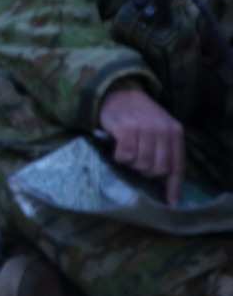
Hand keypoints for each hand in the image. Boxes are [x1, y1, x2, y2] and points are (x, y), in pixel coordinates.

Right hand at [99, 85, 185, 205]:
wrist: (119, 93)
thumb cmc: (139, 116)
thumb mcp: (159, 130)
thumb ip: (164, 150)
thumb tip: (163, 180)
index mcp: (174, 132)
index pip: (177, 165)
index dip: (174, 186)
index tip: (171, 202)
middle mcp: (163, 130)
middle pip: (158, 169)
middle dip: (146, 171)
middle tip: (137, 163)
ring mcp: (145, 129)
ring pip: (141, 164)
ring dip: (131, 164)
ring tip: (127, 152)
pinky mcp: (127, 129)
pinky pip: (125, 156)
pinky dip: (120, 157)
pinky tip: (118, 148)